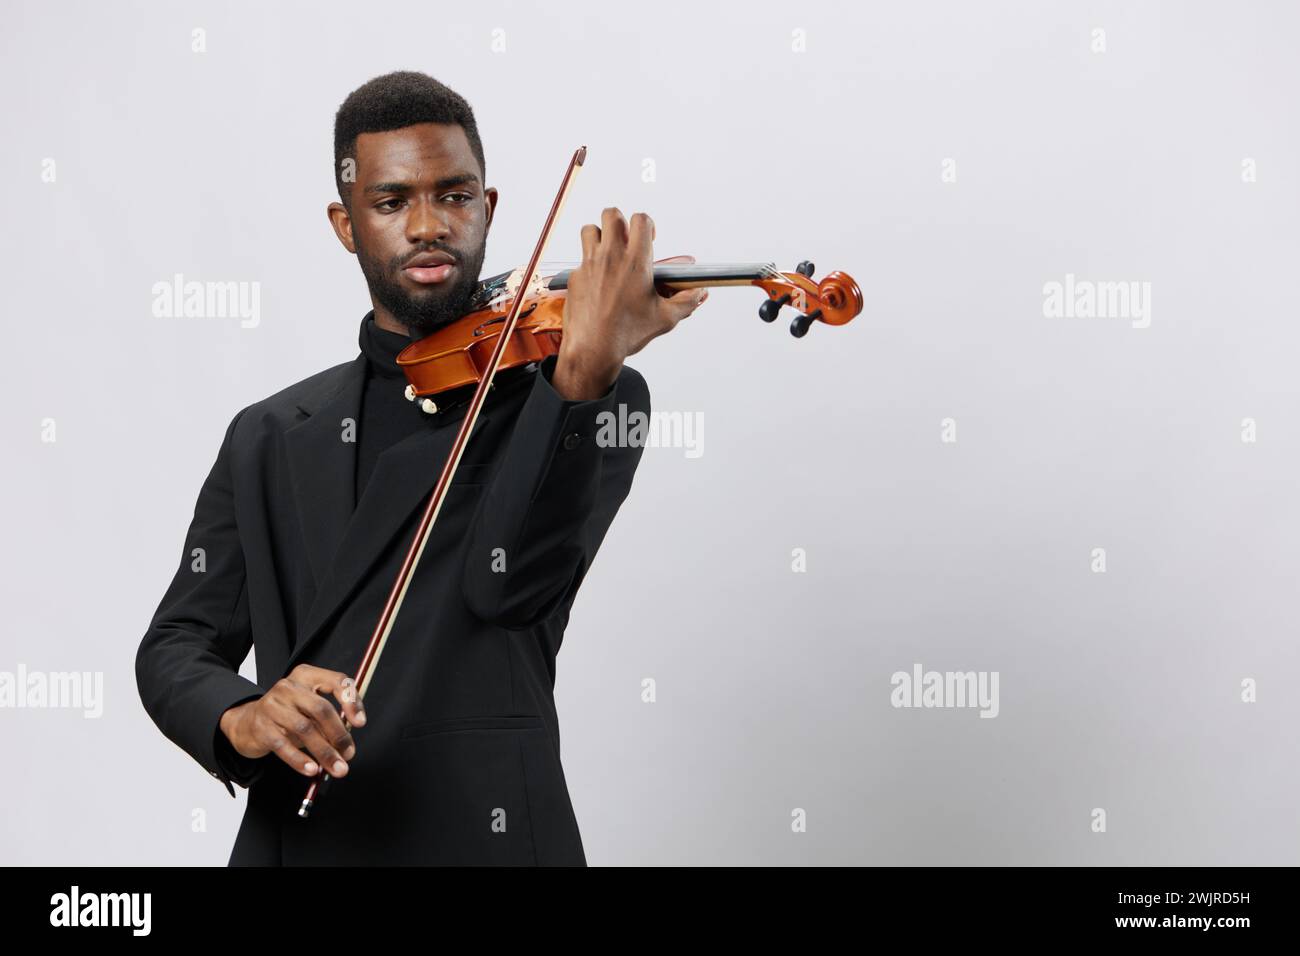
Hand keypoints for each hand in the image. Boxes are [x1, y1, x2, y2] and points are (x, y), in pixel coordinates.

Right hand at [219, 664, 366, 777]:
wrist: (247, 723)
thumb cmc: (287, 715)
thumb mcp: (309, 709)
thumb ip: (329, 719)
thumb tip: (348, 742)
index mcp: (306, 676)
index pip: (336, 681)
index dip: (351, 701)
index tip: (360, 723)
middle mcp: (289, 687)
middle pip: (321, 709)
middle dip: (339, 734)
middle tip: (349, 754)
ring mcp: (272, 705)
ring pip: (305, 729)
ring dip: (325, 752)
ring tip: (337, 768)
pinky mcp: (261, 727)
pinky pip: (284, 745)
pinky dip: (300, 760)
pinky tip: (312, 770)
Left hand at [554, 208, 707, 399]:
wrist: (594, 348)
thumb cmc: (628, 333)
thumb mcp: (665, 318)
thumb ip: (687, 301)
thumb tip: (700, 293)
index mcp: (636, 261)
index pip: (641, 220)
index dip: (647, 224)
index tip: (649, 237)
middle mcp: (611, 256)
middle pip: (611, 215)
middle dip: (620, 221)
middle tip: (626, 238)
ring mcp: (589, 264)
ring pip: (589, 230)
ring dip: (599, 235)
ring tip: (608, 251)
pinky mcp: (575, 277)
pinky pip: (580, 259)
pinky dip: (589, 263)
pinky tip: (597, 280)